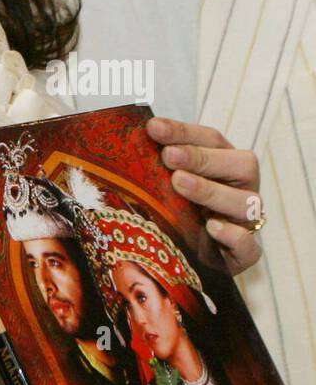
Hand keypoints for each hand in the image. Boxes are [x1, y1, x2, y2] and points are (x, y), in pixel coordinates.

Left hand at [146, 117, 262, 274]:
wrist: (187, 256)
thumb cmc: (177, 208)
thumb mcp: (167, 181)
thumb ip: (158, 161)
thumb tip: (133, 136)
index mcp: (226, 164)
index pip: (212, 140)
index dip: (184, 132)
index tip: (153, 128)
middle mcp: (242, 189)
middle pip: (241, 165)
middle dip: (202, 158)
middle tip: (169, 156)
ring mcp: (246, 223)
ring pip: (247, 203)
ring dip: (211, 190)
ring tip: (179, 183)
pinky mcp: (243, 256)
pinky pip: (250, 247)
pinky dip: (233, 236)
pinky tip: (212, 226)